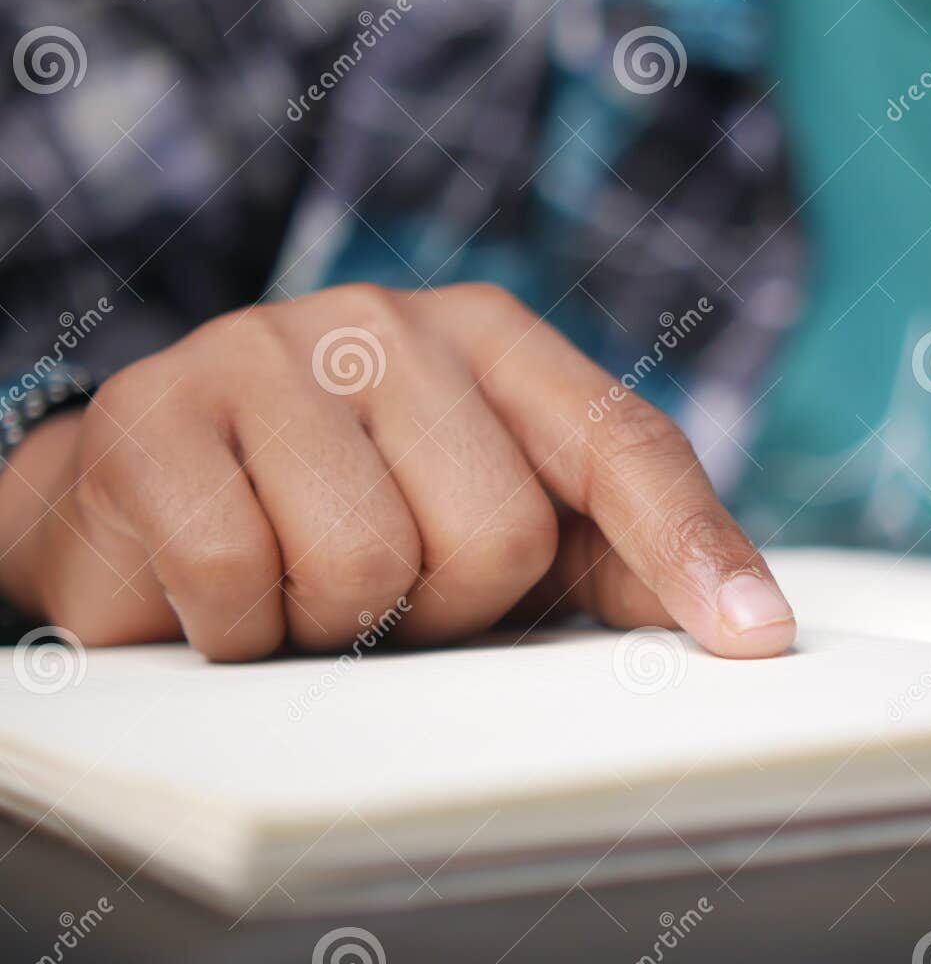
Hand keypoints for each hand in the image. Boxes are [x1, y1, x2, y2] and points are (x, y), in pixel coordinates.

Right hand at [0, 283, 794, 659]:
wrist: (146, 496)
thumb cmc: (349, 516)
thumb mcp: (494, 527)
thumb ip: (615, 557)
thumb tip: (743, 624)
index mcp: (497, 346)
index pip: (624, 446)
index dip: (692, 548)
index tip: (751, 638)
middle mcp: (393, 325)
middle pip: (502, 534)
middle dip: (450, 606)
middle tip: (392, 590)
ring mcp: (268, 352)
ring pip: (370, 562)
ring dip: (341, 624)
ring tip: (304, 583)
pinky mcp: (156, 416)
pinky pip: (240, 579)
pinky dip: (238, 628)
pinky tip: (226, 592)